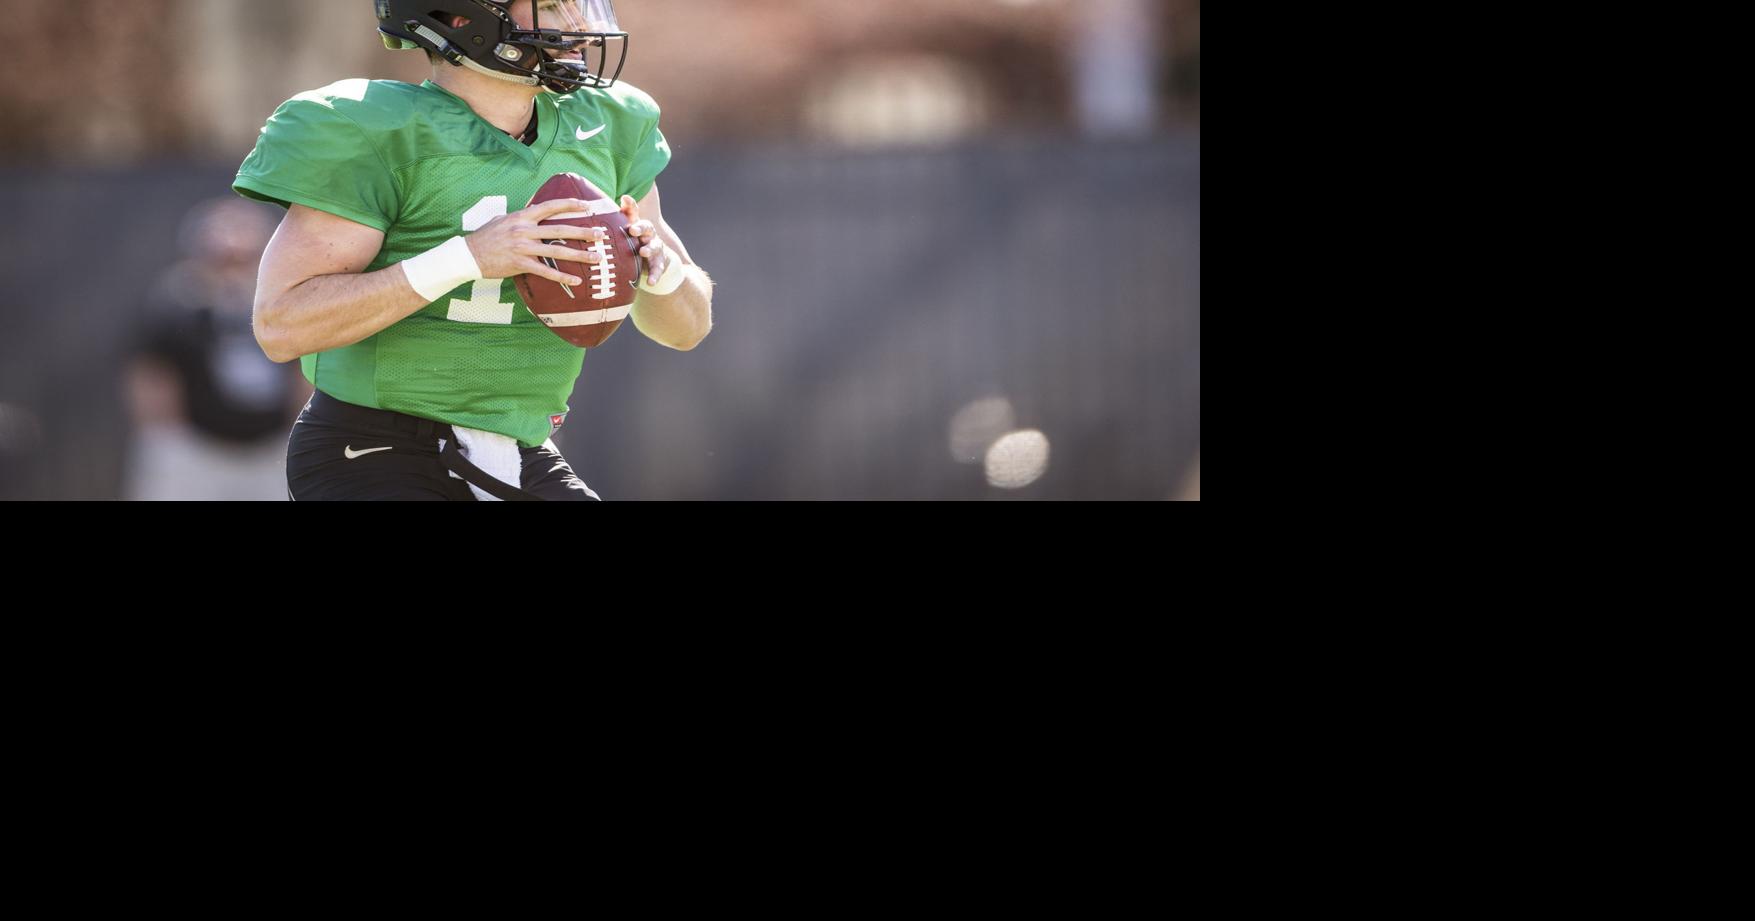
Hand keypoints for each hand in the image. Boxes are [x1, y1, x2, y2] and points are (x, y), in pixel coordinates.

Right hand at [464, 198, 610, 286]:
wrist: (469, 254)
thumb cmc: (486, 236)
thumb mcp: (503, 219)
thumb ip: (521, 216)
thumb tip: (534, 211)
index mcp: (522, 216)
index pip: (550, 206)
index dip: (569, 204)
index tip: (587, 205)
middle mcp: (525, 230)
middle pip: (560, 230)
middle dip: (583, 232)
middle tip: (601, 235)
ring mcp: (524, 247)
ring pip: (558, 251)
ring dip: (580, 255)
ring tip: (597, 259)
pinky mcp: (521, 264)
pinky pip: (546, 271)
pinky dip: (562, 277)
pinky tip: (576, 281)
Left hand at [620, 195, 670, 285]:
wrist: (652, 261)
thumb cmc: (635, 242)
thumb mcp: (628, 231)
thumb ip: (624, 216)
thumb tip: (623, 197)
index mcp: (639, 226)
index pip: (635, 213)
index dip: (631, 206)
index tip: (624, 199)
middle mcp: (649, 235)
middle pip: (647, 228)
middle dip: (641, 228)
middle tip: (632, 230)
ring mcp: (656, 249)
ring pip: (655, 247)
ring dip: (650, 248)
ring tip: (643, 251)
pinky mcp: (658, 264)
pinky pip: (657, 270)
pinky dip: (655, 275)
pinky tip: (651, 282)